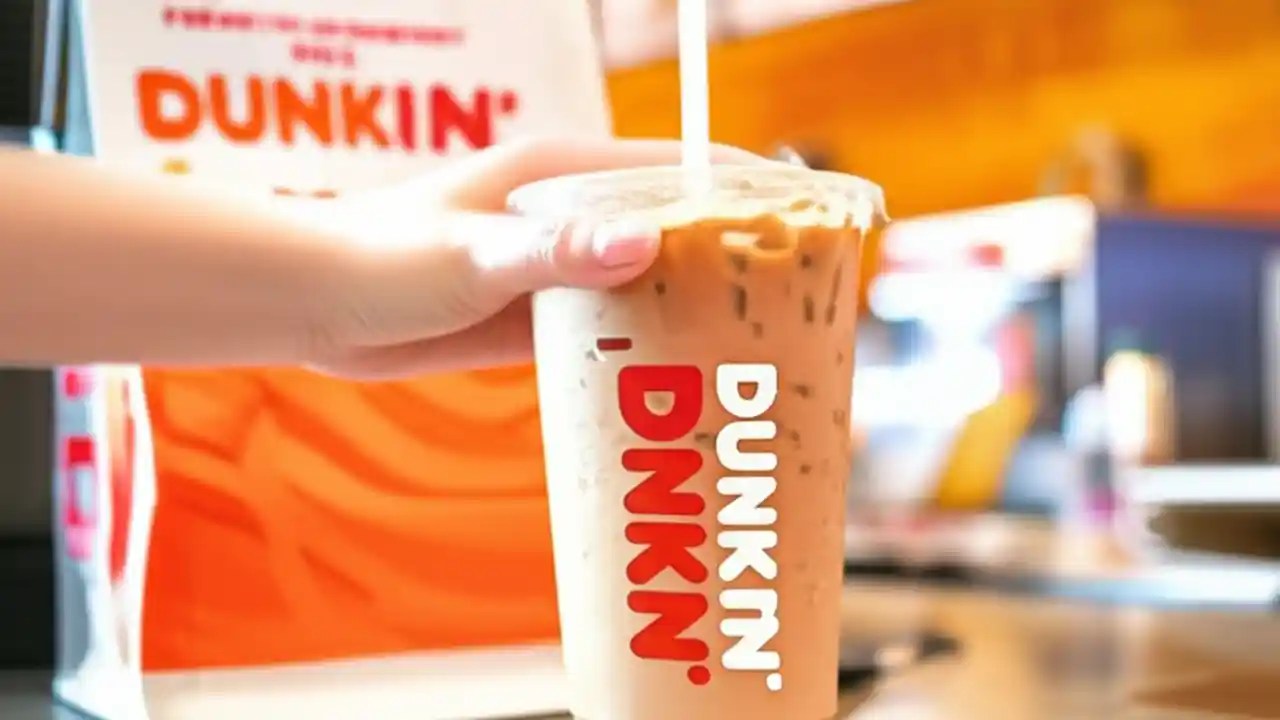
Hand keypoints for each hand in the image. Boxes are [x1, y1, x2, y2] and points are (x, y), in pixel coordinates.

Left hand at [303, 138, 770, 378]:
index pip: (680, 168)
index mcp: (564, 173)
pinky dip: (649, 346)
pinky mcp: (541, 312)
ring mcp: (559, 264)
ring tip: (757, 351)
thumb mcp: (470, 257)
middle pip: (678, 227)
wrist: (311, 303)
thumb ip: (553, 251)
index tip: (812, 220)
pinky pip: (614, 325)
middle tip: (797, 306)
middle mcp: (572, 214)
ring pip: (651, 280)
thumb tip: (646, 242)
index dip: (750, 189)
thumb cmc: (378, 261)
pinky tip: (683, 384)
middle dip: (737, 257)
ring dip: (698, 309)